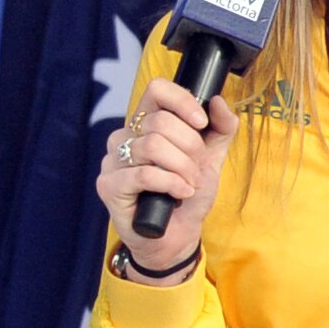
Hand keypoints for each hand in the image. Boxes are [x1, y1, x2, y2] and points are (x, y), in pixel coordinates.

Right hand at [94, 78, 237, 276]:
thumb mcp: (211, 159)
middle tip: (197, 170)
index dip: (182, 101)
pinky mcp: (109, 186)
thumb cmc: (187, 196)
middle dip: (191, 148)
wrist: (177, 237)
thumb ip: (220, 129)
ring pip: (152, 146)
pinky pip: (144, 174)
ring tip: (189, 184)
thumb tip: (217, 100)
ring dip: (183, 168)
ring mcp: (113, 161)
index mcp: (146, 124)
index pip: (156, 90)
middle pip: (160, 122)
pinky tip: (180, 194)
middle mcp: (125, 137)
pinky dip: (171, 183)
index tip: (201, 122)